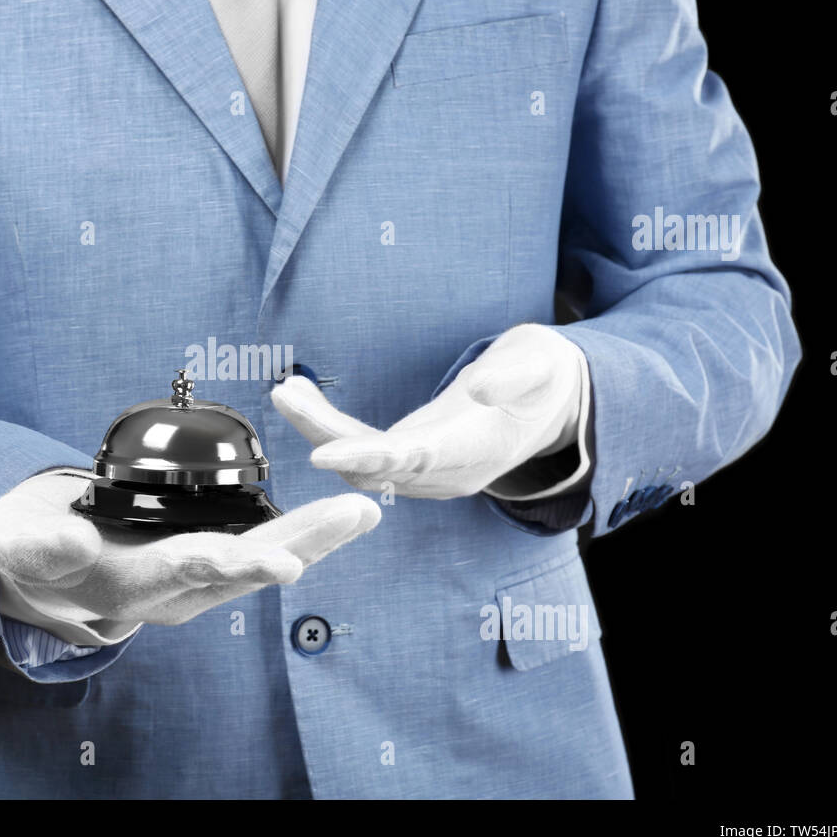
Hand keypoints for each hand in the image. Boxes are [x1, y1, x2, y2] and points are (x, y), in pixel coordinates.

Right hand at [0, 472, 379, 630]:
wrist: (45, 561)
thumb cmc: (32, 546)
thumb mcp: (19, 542)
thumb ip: (40, 545)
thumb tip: (71, 540)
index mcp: (133, 584)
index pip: (193, 572)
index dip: (239, 565)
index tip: (285, 562)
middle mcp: (177, 588)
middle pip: (248, 565)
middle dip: (305, 542)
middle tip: (355, 514)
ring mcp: (197, 573)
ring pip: (265, 555)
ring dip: (316, 535)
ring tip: (363, 509)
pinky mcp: (207, 551)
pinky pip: (261, 541)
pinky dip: (302, 527)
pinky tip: (339, 511)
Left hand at [270, 324, 587, 499]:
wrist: (550, 403)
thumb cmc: (542, 376)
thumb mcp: (539, 364)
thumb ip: (514, 375)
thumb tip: (479, 388)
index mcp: (477, 451)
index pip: (413, 461)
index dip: (366, 458)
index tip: (321, 454)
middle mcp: (446, 473)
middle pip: (375, 466)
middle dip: (326, 436)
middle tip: (285, 395)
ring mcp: (427, 472)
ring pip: (362, 463)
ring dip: (320, 431)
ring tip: (286, 391)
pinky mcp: (411, 460)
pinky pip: (364, 452)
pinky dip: (330, 429)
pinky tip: (302, 398)